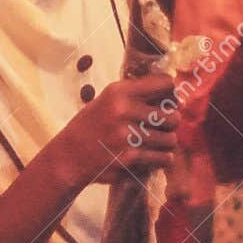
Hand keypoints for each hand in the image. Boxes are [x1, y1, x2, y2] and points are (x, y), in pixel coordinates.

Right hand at [41, 74, 178, 191]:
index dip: (171, 93)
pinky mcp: (130, 158)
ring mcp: (128, 136)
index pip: (166, 84)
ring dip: (166, 142)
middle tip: (162, 126)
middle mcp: (125, 111)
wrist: (69, 155)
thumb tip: (172, 93)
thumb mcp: (108, 100)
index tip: (167, 101)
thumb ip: (136, 94)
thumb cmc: (91, 126)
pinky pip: (163, 157)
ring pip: (171, 139)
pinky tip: (153, 155)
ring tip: (156, 142)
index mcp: (120, 91)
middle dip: (171, 122)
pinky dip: (162, 158)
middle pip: (173, 116)